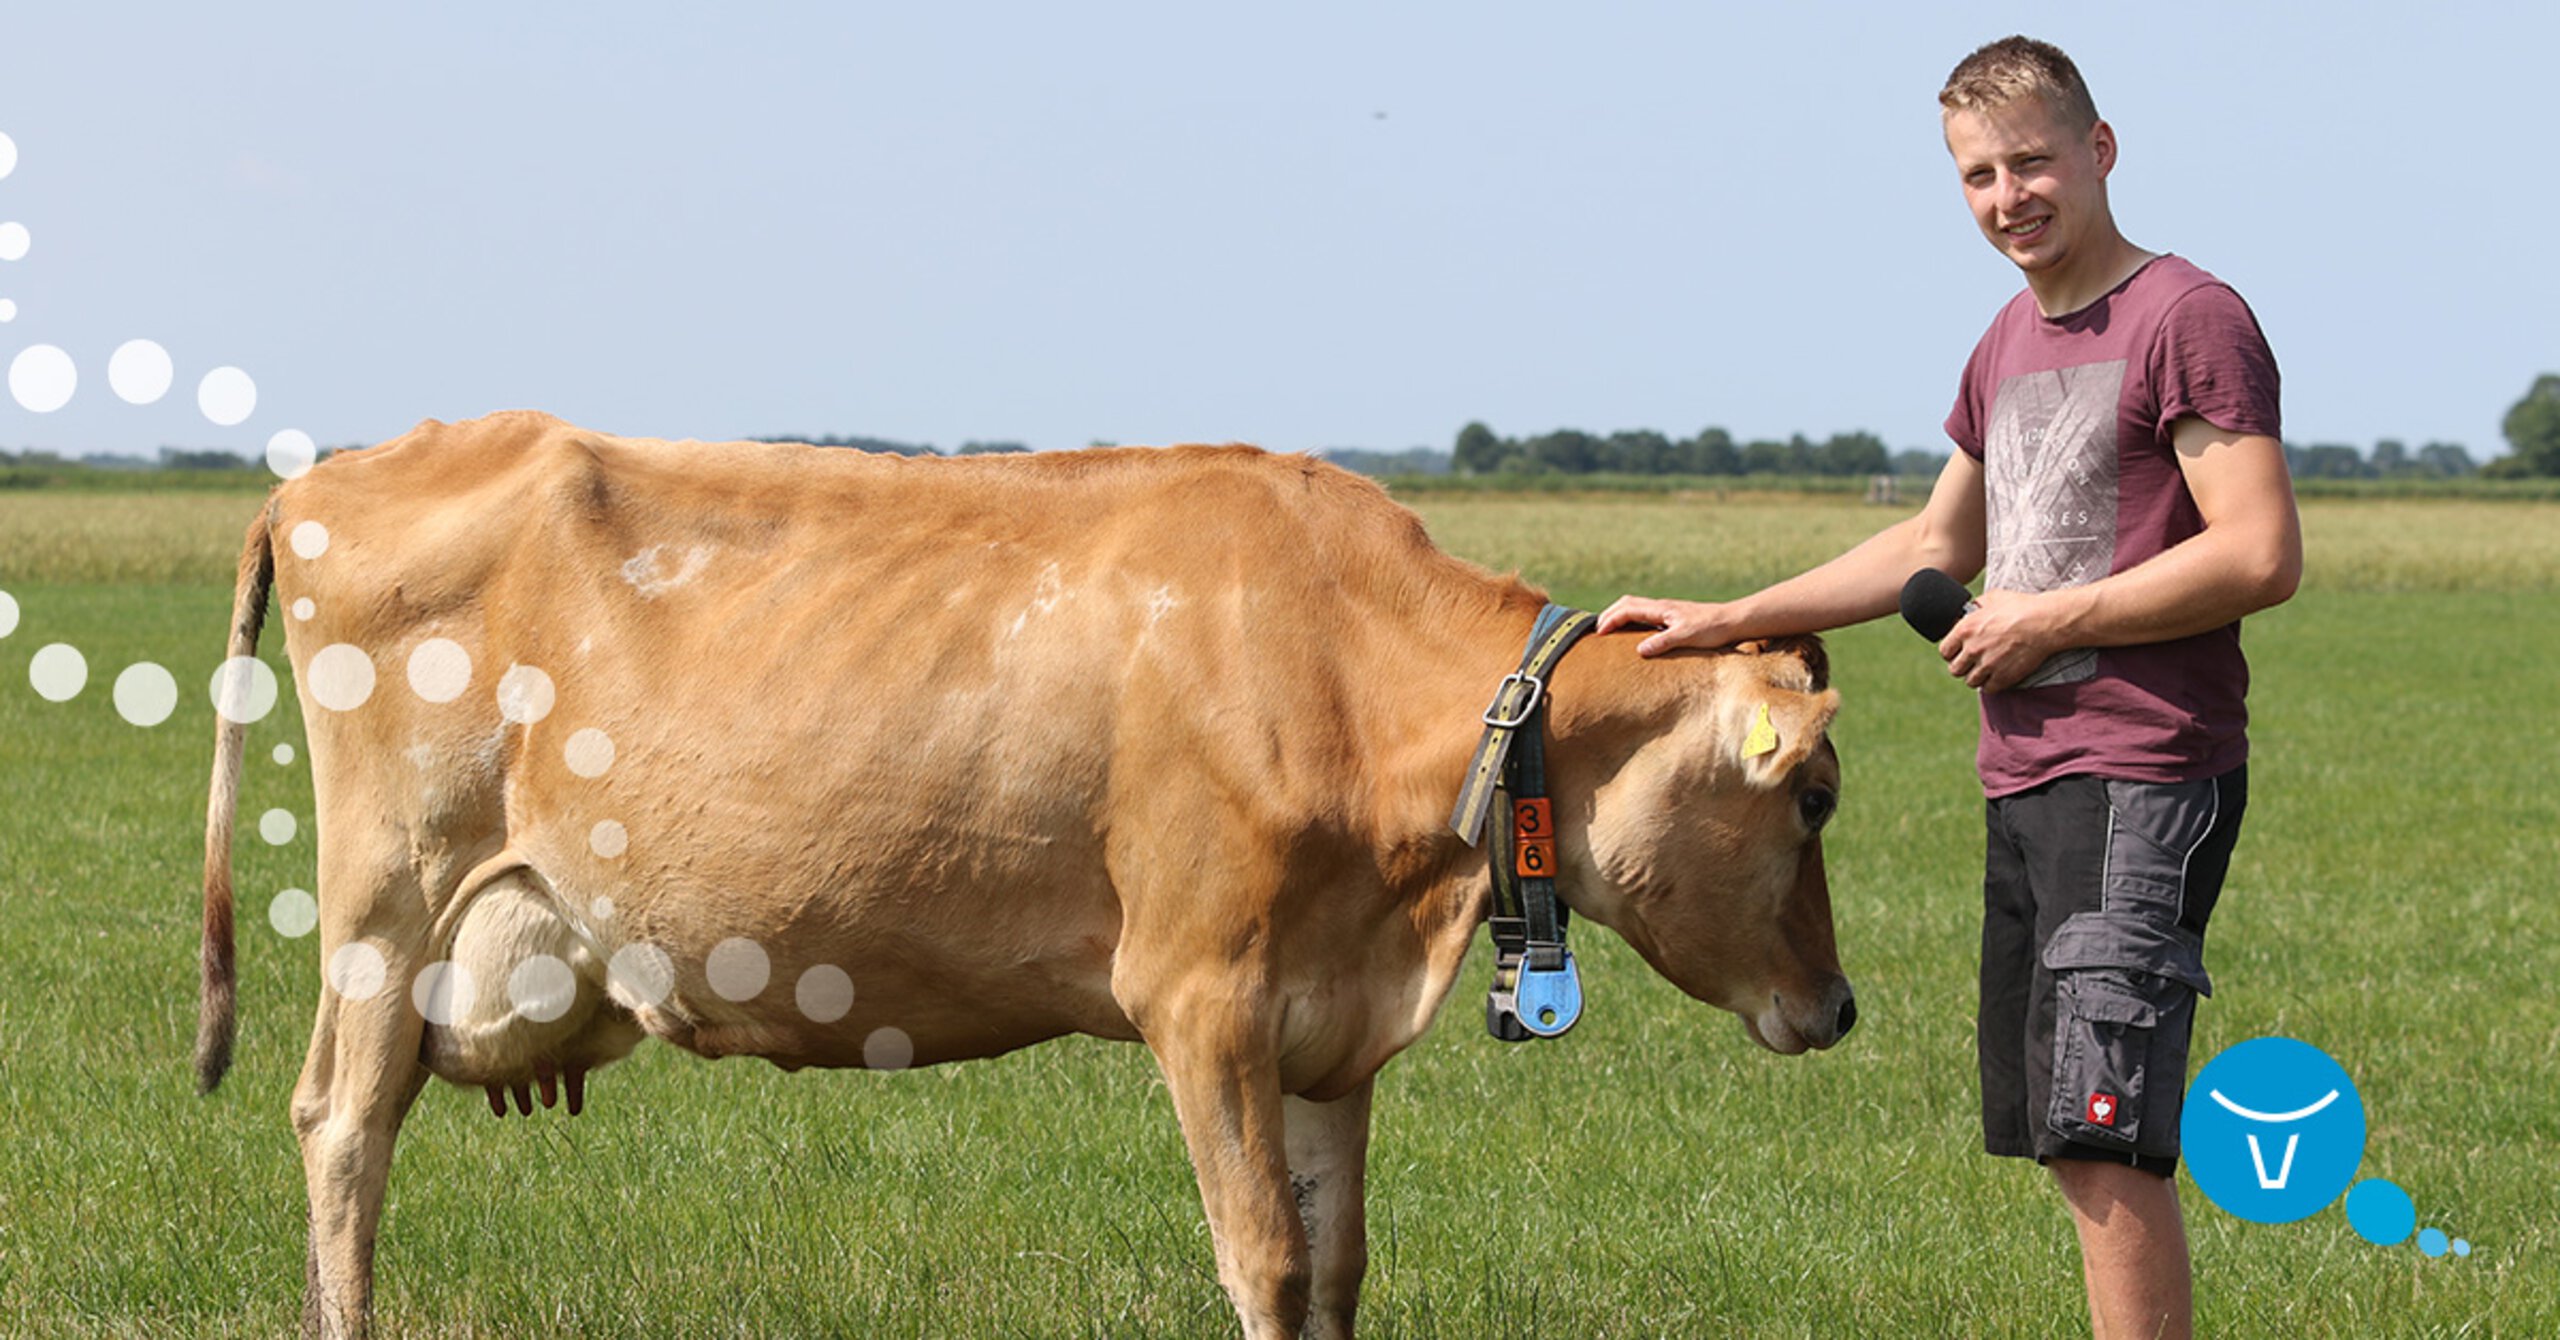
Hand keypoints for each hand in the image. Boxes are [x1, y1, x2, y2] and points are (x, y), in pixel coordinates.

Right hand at [1597, 595, 1745, 657]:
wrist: (1733, 621)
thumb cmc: (1712, 628)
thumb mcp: (1686, 637)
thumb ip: (1662, 642)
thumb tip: (1639, 650)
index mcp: (1661, 609)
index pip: (1627, 609)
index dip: (1610, 620)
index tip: (1599, 633)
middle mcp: (1662, 607)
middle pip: (1627, 603)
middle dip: (1609, 614)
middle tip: (1597, 630)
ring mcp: (1667, 611)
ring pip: (1636, 606)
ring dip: (1619, 615)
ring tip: (1609, 629)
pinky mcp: (1674, 617)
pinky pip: (1645, 614)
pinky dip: (1632, 619)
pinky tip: (1634, 633)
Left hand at [1939, 588, 2065, 690]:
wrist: (2045, 622)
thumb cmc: (2021, 607)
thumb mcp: (1993, 598)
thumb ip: (1976, 606)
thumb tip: (1968, 610)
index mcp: (1965, 629)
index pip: (1945, 651)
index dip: (1951, 653)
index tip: (1958, 652)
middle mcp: (1973, 649)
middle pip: (1955, 670)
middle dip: (1963, 667)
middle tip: (1972, 663)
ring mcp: (1988, 665)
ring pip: (1971, 681)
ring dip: (1977, 677)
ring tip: (1986, 669)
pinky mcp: (2003, 677)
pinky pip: (1988, 689)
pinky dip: (1991, 684)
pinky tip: (1997, 675)